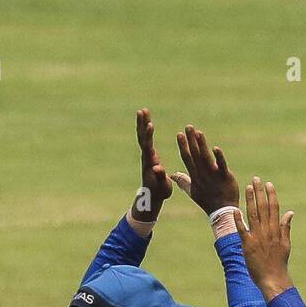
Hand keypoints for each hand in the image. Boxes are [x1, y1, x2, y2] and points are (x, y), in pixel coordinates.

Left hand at [131, 108, 172, 222]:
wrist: (151, 196)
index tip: (150, 124)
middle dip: (142, 124)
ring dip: (142, 123)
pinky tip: (147, 121)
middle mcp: (146, 157)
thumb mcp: (163, 186)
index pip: (147, 146)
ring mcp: (146, 155)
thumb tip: (157, 167)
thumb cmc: (159, 192)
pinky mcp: (148, 155)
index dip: (148, 136)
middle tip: (142, 111)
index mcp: (150, 162)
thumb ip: (161, 177)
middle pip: (142, 137)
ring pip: (142, 136)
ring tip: (143, 110)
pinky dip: (145, 129)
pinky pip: (145, 139)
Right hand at [172, 126, 238, 213]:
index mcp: (195, 177)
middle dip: (191, 141)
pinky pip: (222, 166)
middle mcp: (203, 175)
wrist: (222, 212)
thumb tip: (172, 175)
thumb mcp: (192, 192)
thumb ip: (183, 181)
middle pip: (195, 155)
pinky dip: (219, 157)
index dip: (183, 146)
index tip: (179, 134)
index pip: (187, 159)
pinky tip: (216, 148)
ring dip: (202, 145)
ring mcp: (214, 175)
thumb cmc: (207, 201)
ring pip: (206, 158)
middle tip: (188, 127)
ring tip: (198, 132)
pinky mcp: (225, 177)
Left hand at [233, 177, 293, 299]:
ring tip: (248, 188)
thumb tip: (290, 212)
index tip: (268, 184)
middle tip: (256, 179)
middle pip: (263, 208)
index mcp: (276, 230)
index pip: (274, 208)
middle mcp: (267, 231)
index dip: (271, 195)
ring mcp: (257, 238)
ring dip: (250, 200)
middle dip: (259, 192)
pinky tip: (236, 210)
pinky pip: (242, 230)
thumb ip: (286, 227)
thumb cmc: (279, 263)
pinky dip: (239, 220)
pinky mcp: (247, 246)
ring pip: (253, 215)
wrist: (273, 279)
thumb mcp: (286, 244)